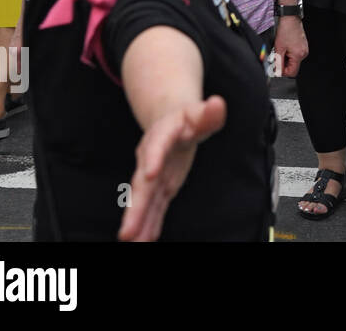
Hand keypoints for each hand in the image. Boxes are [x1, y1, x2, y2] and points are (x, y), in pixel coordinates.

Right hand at [118, 96, 226, 241]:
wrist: (173, 122)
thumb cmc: (189, 118)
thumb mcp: (201, 113)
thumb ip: (209, 113)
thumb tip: (218, 104)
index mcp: (162, 135)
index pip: (157, 146)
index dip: (153, 158)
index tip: (150, 173)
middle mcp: (151, 158)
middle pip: (142, 184)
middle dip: (135, 207)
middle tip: (127, 230)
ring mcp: (154, 176)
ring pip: (144, 201)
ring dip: (138, 222)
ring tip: (131, 241)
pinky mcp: (160, 188)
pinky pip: (154, 208)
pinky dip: (149, 224)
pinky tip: (144, 240)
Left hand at [273, 15, 307, 77]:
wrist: (290, 19)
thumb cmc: (285, 30)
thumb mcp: (278, 48)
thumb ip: (278, 62)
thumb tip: (277, 71)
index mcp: (299, 55)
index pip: (292, 72)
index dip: (283, 72)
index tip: (276, 69)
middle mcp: (304, 53)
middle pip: (293, 67)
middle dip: (284, 64)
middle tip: (276, 57)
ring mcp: (304, 49)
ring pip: (294, 61)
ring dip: (286, 58)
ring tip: (281, 50)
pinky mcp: (303, 46)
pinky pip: (296, 55)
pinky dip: (289, 54)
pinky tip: (285, 47)